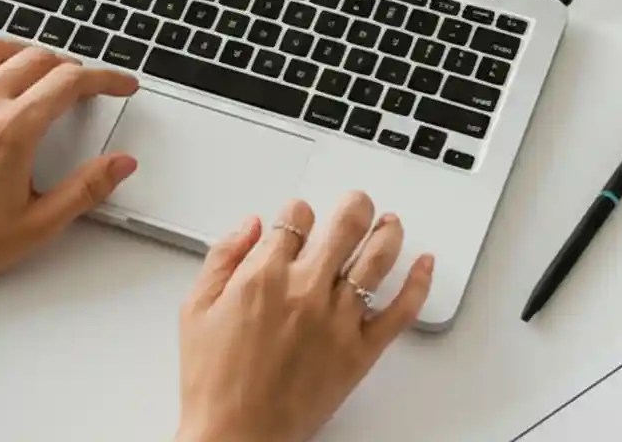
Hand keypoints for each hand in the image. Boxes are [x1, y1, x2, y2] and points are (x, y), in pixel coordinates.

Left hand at [0, 32, 138, 330]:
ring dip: (21, 50)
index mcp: (12, 132)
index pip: (70, 82)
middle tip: (83, 83)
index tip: (120, 84)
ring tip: (38, 62)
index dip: (105, 78)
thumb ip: (87, 188)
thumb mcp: (41, 223)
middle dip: (69, 66)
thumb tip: (122, 163)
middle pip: (35, 60)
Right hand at [176, 193, 434, 441]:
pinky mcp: (362, 349)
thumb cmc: (215, 382)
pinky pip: (402, 310)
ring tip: (390, 222)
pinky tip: (425, 264)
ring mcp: (339, 318)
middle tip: (359, 203)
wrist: (237, 435)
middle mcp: (307, 290)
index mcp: (264, 276)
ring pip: (378, 257)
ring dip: (388, 231)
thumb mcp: (196, 309)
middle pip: (346, 225)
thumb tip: (251, 226)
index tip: (301, 217)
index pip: (296, 218)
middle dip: (356, 206)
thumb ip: (223, 258)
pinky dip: (419, 282)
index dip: (300, 212)